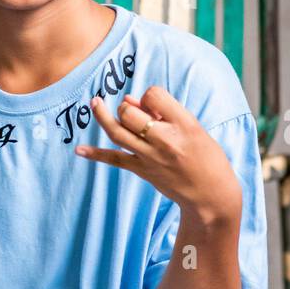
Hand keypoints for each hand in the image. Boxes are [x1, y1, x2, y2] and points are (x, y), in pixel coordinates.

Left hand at [76, 86, 242, 224]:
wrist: (210, 193)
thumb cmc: (205, 156)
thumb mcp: (192, 127)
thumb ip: (163, 112)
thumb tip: (127, 99)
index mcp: (183, 124)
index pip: (154, 95)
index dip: (149, 95)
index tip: (154, 103)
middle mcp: (164, 140)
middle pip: (130, 114)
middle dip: (126, 107)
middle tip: (129, 109)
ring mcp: (151, 157)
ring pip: (118, 132)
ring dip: (102, 117)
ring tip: (95, 103)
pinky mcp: (142, 171)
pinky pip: (114, 160)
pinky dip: (95, 154)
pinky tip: (79, 150)